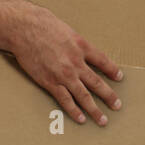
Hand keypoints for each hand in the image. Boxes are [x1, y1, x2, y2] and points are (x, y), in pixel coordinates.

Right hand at [8, 3, 122, 124]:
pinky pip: (65, 100)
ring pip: (83, 96)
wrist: (25, 29)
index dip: (112, 70)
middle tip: (117, 106)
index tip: (119, 77)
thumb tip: (80, 48)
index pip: (103, 61)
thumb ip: (75, 42)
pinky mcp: (50, 82)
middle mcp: (76, 62)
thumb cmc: (43, 24)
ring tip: (103, 120)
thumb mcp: (67, 30)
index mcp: (82, 46)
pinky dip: (74, 111)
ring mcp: (64, 74)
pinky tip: (81, 118)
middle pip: (97, 82)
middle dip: (109, 96)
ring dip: (94, 109)